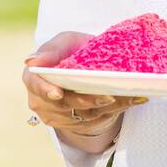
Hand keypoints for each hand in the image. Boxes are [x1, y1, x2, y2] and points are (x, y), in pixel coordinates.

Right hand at [22, 31, 146, 135]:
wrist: (87, 67)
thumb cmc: (71, 50)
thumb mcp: (64, 42)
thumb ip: (50, 50)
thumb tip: (31, 61)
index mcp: (34, 78)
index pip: (34, 85)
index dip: (45, 90)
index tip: (57, 93)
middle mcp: (43, 102)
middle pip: (65, 105)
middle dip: (88, 101)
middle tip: (107, 96)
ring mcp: (61, 116)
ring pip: (86, 114)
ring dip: (111, 106)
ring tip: (130, 95)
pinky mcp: (80, 124)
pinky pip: (100, 119)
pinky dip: (120, 108)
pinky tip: (135, 98)